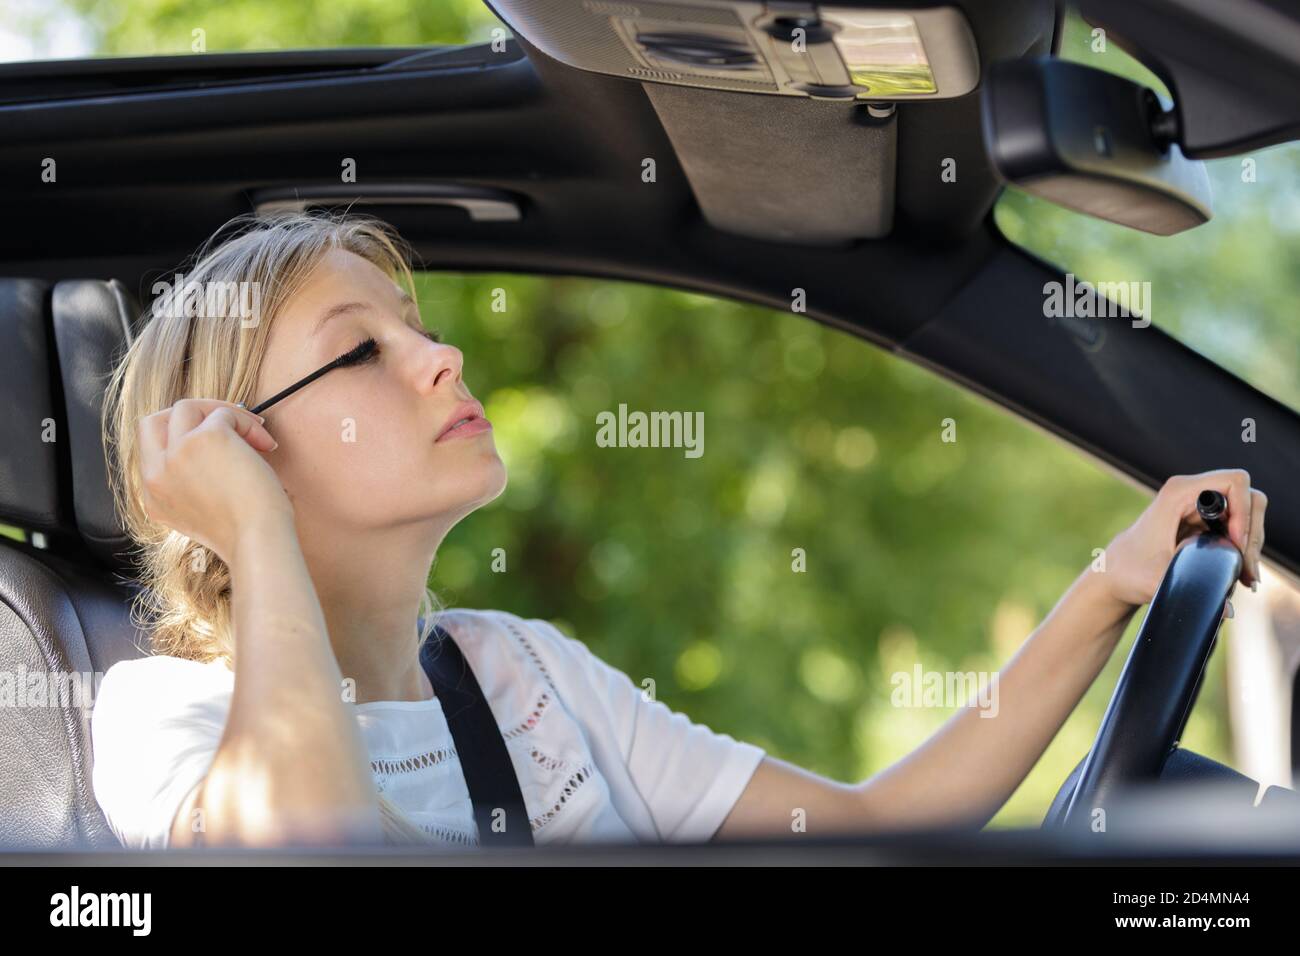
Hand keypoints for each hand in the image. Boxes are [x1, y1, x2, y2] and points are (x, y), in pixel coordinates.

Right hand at [136, 398, 287, 564]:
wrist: (257, 539)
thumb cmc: (245, 530)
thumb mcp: (201, 513)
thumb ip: (191, 485)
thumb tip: (211, 447)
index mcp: (154, 496)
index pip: (150, 449)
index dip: (181, 437)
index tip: (212, 441)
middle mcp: (157, 474)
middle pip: (155, 420)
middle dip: (191, 414)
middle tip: (226, 422)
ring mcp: (177, 453)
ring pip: (187, 408)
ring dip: (224, 414)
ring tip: (255, 434)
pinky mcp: (204, 438)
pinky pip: (223, 414)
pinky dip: (247, 424)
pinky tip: (266, 445)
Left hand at [1102, 469, 1267, 609]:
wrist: (1113, 576)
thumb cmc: (1128, 573)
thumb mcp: (1158, 581)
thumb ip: (1192, 590)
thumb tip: (1229, 610)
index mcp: (1177, 493)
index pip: (1234, 483)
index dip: (1244, 512)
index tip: (1236, 544)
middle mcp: (1190, 493)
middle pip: (1246, 499)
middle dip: (1252, 534)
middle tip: (1246, 571)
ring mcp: (1198, 506)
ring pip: (1245, 514)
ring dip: (1250, 545)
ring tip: (1246, 577)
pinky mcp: (1202, 522)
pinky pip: (1236, 527)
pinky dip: (1242, 549)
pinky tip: (1241, 574)